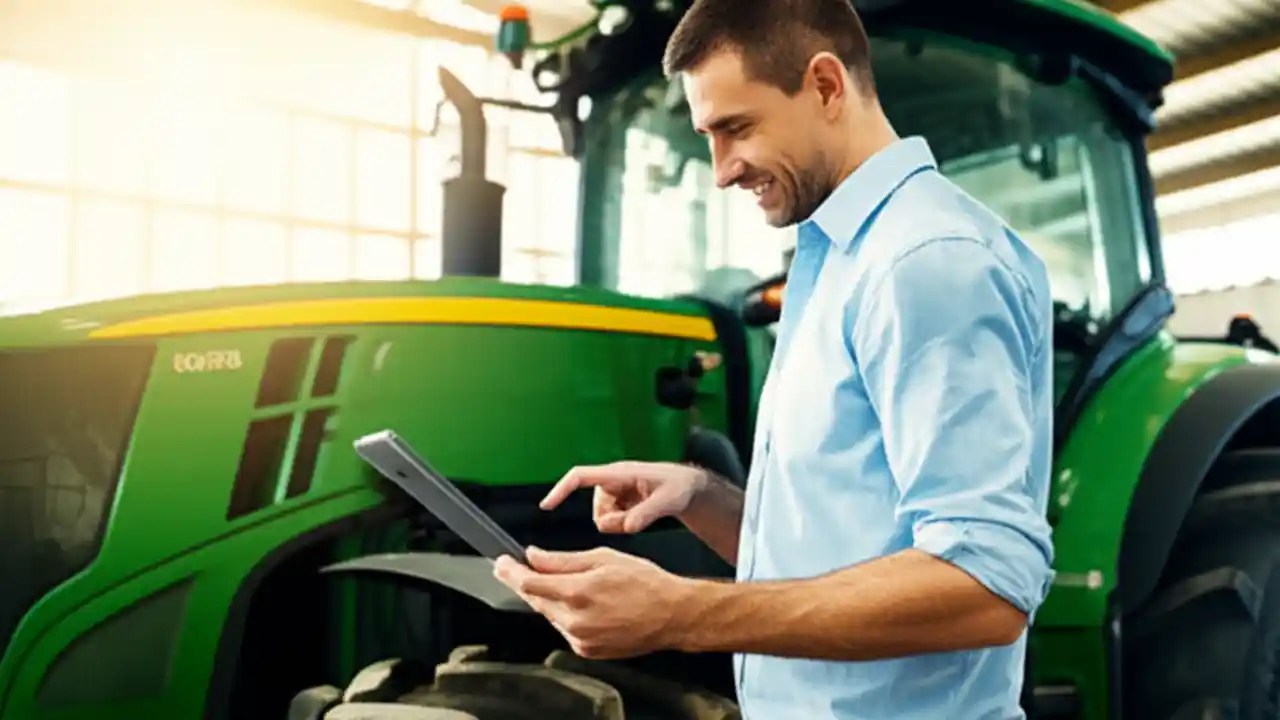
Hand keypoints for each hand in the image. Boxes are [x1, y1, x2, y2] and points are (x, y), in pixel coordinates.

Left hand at [493, 546, 692, 658]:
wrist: (671, 615)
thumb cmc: (644, 583)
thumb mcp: (603, 557)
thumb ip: (562, 560)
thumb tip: (532, 556)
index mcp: (578, 592)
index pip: (528, 584)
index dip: (510, 572)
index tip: (501, 563)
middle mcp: (575, 620)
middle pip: (535, 600)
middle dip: (526, 582)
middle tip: (519, 567)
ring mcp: (580, 638)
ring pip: (549, 614)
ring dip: (549, 598)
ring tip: (570, 584)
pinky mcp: (586, 650)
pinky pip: (564, 628)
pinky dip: (565, 614)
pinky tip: (584, 603)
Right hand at [540, 461, 705, 533]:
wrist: (688, 487)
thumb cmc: (679, 487)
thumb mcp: (668, 501)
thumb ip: (646, 514)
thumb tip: (627, 526)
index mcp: (618, 473)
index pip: (581, 477)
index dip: (561, 490)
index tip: (546, 506)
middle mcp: (612, 481)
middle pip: (596, 509)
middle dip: (613, 520)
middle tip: (640, 517)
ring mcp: (615, 492)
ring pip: (603, 518)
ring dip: (620, 522)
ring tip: (644, 513)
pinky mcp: (619, 502)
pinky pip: (612, 521)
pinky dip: (624, 523)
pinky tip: (641, 514)